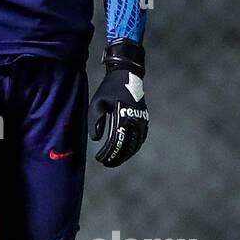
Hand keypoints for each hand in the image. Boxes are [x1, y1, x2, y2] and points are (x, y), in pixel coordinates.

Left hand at [88, 39, 148, 166]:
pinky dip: (134, 147)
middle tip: (107, 163)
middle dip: (117, 157)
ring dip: (126, 154)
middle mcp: (135, 120)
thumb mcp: (97, 102)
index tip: (100, 159)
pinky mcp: (144, 119)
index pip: (116, 141)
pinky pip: (141, 138)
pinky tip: (126, 152)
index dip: (108, 152)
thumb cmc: (109, 89)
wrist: (127, 76)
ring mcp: (142, 120)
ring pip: (136, 144)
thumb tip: (95, 139)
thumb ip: (95, 120)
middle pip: (128, 146)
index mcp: (123, 116)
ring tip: (115, 160)